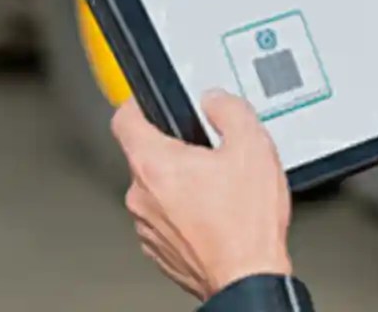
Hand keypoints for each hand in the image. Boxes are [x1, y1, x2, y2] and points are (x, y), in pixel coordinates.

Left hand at [111, 92, 292, 300]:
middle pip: (146, 156)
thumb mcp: (253, 147)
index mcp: (155, 163)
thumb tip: (216, 101)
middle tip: (210, 153)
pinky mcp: (158, 249)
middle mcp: (141, 195)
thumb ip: (230, 111)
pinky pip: (165, 219)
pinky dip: (184, 214)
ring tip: (219, 189)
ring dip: (181, 185)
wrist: (247, 277)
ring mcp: (147, 226)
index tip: (148, 101)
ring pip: (157, 190)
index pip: (125, 118)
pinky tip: (215, 215)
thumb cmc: (246, 224)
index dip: (138, 103)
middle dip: (176, 150)